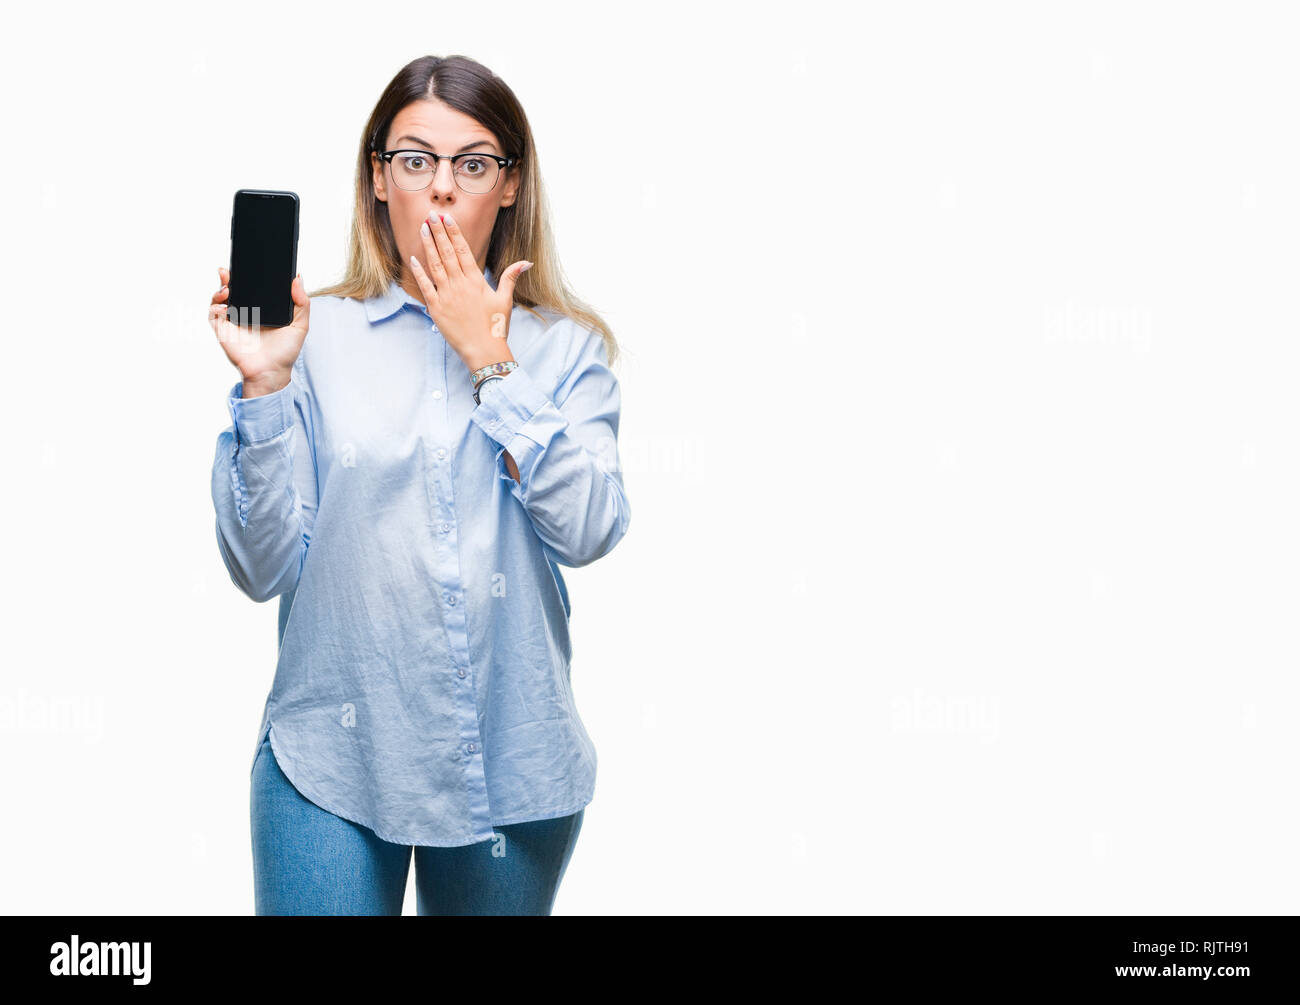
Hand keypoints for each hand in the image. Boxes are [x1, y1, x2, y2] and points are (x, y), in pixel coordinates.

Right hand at [210, 266, 310, 395]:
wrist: (271, 372)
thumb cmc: (285, 351)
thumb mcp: (300, 325)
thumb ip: (302, 303)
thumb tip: (298, 279)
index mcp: (263, 307)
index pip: (253, 286)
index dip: (248, 274)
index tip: (249, 264)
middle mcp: (246, 310)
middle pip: (233, 287)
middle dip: (229, 276)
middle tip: (229, 271)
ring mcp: (233, 319)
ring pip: (220, 297)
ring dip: (221, 288)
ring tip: (228, 289)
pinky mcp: (223, 329)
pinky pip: (213, 313)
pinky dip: (216, 306)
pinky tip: (224, 306)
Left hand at [409, 210, 531, 372]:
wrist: (484, 351)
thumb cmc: (496, 327)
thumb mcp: (505, 300)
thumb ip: (511, 277)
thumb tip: (526, 262)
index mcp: (476, 281)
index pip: (464, 250)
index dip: (454, 233)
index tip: (447, 218)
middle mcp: (460, 285)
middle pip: (447, 253)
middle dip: (438, 232)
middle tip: (431, 214)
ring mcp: (447, 296)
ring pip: (435, 265)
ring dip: (428, 246)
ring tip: (422, 229)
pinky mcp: (436, 309)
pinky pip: (425, 287)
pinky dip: (419, 272)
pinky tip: (414, 258)